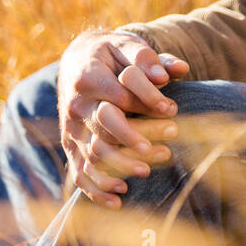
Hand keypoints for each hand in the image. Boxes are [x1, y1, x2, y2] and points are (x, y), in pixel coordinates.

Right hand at [58, 30, 189, 207]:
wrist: (79, 60)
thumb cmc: (110, 54)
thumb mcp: (127, 45)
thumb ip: (149, 58)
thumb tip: (175, 71)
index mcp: (88, 76)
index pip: (119, 96)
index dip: (147, 103)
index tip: (171, 109)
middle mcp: (74, 104)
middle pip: (105, 128)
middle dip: (137, 139)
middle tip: (167, 145)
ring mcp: (70, 128)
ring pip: (92, 154)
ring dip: (120, 166)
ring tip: (147, 171)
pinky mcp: (70, 145)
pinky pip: (79, 172)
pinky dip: (96, 190)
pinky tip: (119, 199)